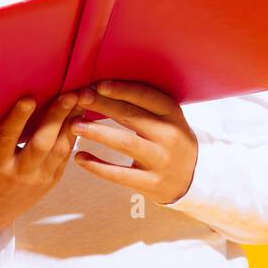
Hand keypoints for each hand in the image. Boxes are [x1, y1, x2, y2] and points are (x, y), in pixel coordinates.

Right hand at [0, 92, 83, 249]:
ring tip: (81, 100)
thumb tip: (5, 96)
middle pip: (41, 143)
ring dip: (71, 124)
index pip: (7, 138)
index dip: (17, 118)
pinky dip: (72, 135)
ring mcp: (38, 180)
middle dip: (56, 117)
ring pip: (59, 150)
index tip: (28, 98)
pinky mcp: (51, 182)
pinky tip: (79, 116)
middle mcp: (18, 173)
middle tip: (69, 94)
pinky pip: (65, 156)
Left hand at [70, 80, 198, 205]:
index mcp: (173, 114)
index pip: (146, 97)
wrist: (193, 178)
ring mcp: (161, 160)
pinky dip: (97, 166)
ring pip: (125, 143)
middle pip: (131, 116)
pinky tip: (79, 158)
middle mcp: (169, 135)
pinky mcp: (151, 182)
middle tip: (80, 98)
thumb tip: (103, 87)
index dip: (122, 90)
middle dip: (103, 105)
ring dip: (97, 133)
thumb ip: (143, 106)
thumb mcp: (167, 119)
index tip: (98, 85)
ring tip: (75, 126)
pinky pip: (120, 174)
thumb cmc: (170, 141)